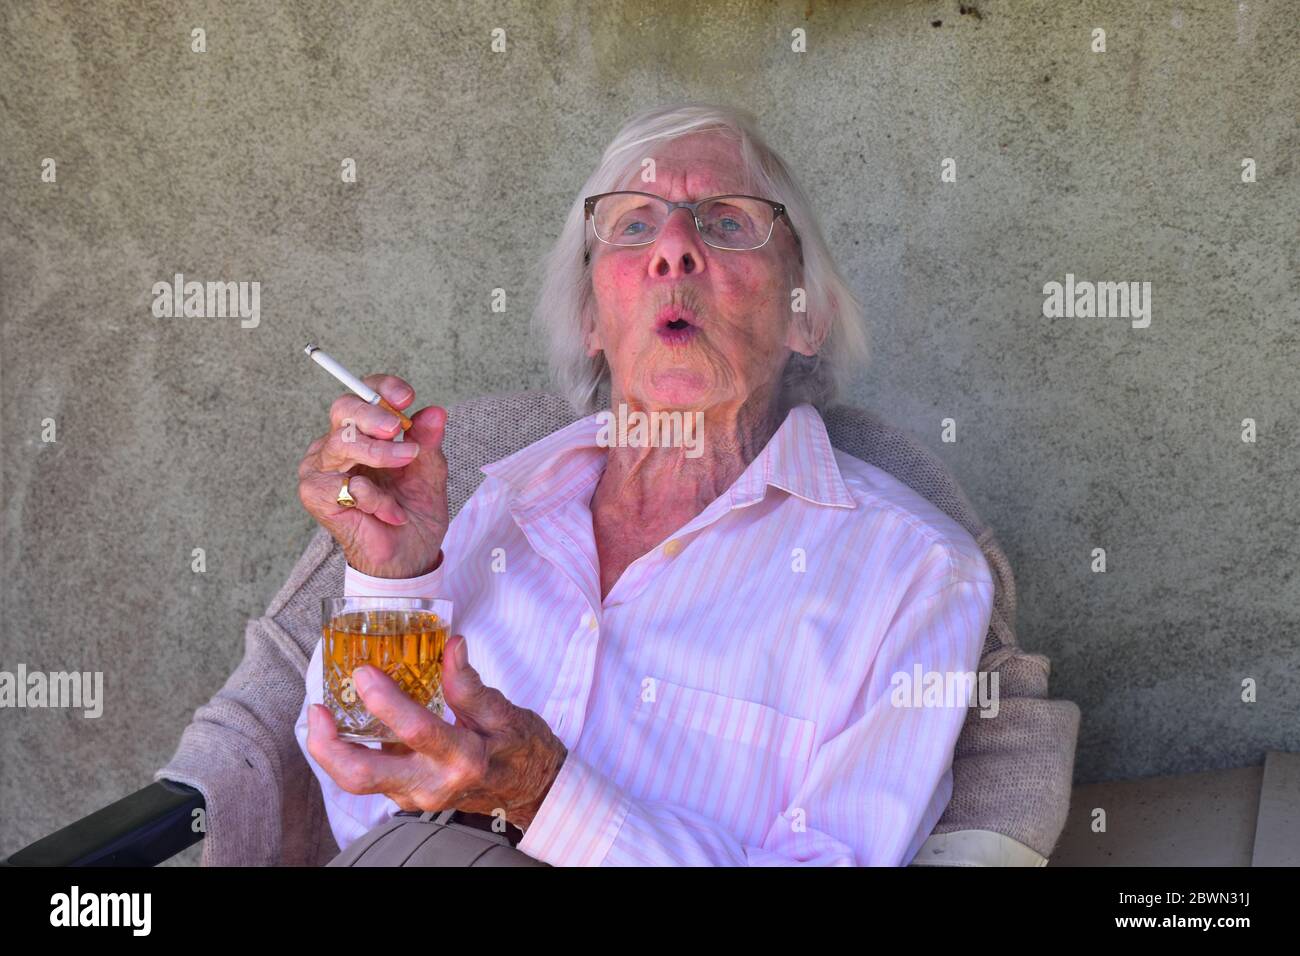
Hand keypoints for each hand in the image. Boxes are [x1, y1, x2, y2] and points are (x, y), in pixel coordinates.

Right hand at [297, 373, 448, 578]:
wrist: (408, 554)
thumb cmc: (413, 509)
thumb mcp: (429, 470)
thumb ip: (428, 441)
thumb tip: (435, 412)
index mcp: (364, 431)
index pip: (364, 394)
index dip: (382, 388)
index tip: (407, 396)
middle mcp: (337, 444)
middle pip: (344, 408)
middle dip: (374, 414)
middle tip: (399, 429)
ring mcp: (322, 467)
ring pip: (342, 442)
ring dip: (380, 454)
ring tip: (406, 464)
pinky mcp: (316, 494)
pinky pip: (345, 485)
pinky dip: (375, 499)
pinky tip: (391, 512)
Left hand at [306, 634, 567, 830]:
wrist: (532, 791)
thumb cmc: (522, 750)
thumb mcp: (506, 713)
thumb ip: (471, 685)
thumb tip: (452, 646)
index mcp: (463, 760)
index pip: (414, 730)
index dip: (384, 700)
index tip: (364, 671)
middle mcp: (433, 784)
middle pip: (362, 776)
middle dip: (328, 745)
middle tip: (317, 709)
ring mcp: (416, 796)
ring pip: (358, 782)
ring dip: (331, 751)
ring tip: (321, 715)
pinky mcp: (408, 796)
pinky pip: (370, 777)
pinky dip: (351, 751)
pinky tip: (346, 723)